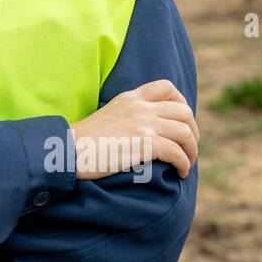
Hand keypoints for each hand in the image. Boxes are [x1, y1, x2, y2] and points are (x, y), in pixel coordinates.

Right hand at [69, 79, 198, 179]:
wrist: (69, 151)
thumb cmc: (84, 141)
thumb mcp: (108, 116)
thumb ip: (127, 115)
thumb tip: (144, 130)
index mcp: (130, 98)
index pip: (167, 88)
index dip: (182, 104)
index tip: (181, 123)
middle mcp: (140, 107)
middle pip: (184, 111)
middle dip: (193, 131)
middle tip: (188, 148)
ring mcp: (143, 124)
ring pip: (185, 132)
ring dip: (191, 150)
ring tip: (187, 164)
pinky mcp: (144, 143)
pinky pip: (177, 152)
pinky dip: (183, 164)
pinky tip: (179, 173)